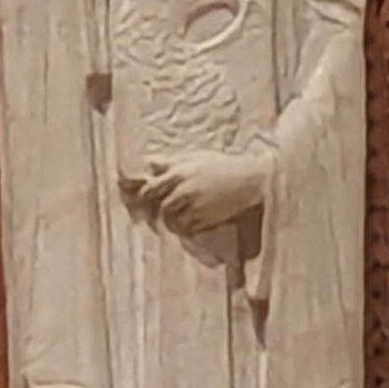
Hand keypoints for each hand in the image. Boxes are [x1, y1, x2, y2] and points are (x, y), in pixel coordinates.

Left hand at [123, 147, 270, 235]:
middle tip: (150, 216)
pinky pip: (184, 228)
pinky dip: (184, 229)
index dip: (138, 193)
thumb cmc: (225, 166)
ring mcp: (192, 202)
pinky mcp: (203, 217)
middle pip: (153, 200)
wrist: (253, 180)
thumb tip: (150, 163)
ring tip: (176, 221)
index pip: (149, 184)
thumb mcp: (197, 157)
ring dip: (169, 221)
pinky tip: (190, 227)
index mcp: (179, 169)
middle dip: (149, 209)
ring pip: (167, 217)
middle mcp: (182, 185)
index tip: (135, 199)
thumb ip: (172, 162)